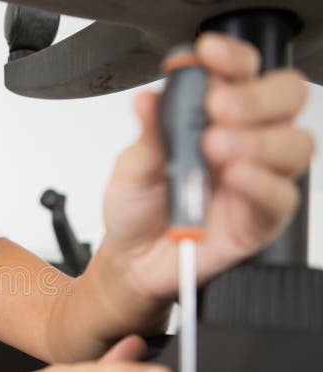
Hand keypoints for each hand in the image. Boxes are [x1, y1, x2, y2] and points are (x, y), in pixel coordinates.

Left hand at [102, 33, 314, 301]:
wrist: (134, 260)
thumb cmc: (138, 207)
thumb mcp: (131, 167)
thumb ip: (147, 135)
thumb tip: (148, 100)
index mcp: (213, 116)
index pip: (241, 72)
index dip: (231, 58)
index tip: (207, 56)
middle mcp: (244, 139)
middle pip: (283, 99)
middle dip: (254, 96)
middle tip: (217, 107)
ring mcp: (258, 177)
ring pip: (294, 144)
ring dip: (257, 140)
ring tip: (216, 148)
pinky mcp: (262, 217)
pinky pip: (281, 196)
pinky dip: (260, 183)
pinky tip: (235, 178)